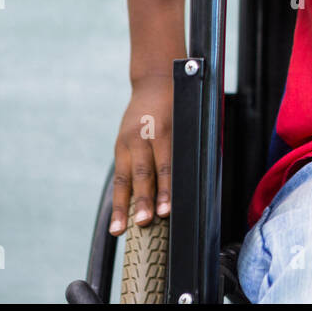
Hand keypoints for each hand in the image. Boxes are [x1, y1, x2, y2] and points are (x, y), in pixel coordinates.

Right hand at [110, 76, 172, 235]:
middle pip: (142, 174)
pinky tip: (117, 216)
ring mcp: (127, 142)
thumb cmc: (177, 104)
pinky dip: (119, 197)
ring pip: (125, 178)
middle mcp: (142, 137)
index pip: (165, 166)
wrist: (154, 80)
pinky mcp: (119, 146)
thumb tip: (194, 182)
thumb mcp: (186, 121)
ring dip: (123, 206)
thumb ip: (186, 149)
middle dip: (143, 201)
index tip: (166, 211)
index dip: (165, 190)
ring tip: (119, 229)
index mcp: (163, 131)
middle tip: (143, 223)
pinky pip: (119, 176)